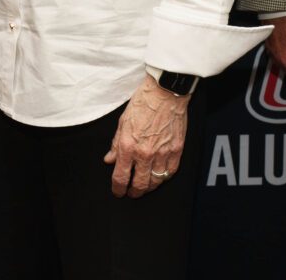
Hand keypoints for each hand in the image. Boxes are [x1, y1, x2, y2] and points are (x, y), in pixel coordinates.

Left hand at [103, 76, 188, 198]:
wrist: (165, 92)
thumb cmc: (143, 103)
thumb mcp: (122, 122)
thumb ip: (115, 144)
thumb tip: (109, 159)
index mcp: (128, 146)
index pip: (121, 177)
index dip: (118, 188)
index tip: (118, 191)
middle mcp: (145, 153)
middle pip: (139, 184)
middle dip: (134, 192)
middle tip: (131, 193)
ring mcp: (162, 153)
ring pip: (156, 181)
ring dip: (149, 188)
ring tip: (145, 187)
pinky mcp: (176, 150)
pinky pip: (170, 172)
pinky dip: (164, 178)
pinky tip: (160, 177)